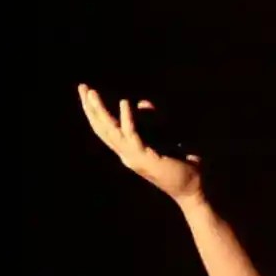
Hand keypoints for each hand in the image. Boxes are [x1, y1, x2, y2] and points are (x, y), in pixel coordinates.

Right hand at [77, 83, 204, 203]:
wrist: (194, 188)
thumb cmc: (182, 164)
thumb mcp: (165, 136)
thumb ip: (153, 121)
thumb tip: (142, 102)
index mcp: (129, 150)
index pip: (106, 129)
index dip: (95, 111)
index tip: (86, 91)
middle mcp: (127, 154)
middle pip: (103, 129)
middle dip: (91, 107)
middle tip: (81, 87)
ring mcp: (134, 157)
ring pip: (111, 131)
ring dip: (101, 111)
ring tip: (92, 92)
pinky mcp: (147, 158)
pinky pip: (133, 135)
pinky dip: (128, 118)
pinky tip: (124, 102)